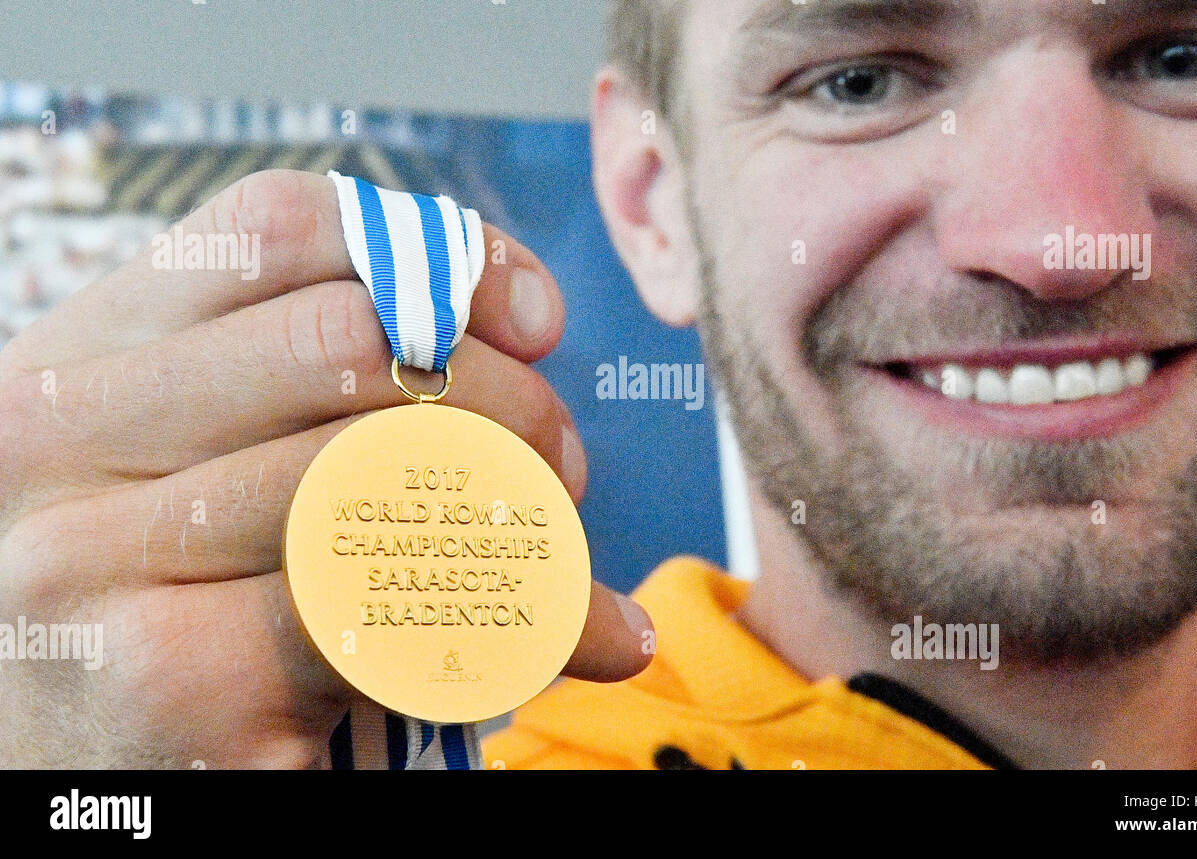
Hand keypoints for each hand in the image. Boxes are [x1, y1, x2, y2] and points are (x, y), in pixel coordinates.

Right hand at [0, 170, 652, 767]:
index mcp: (73, 360)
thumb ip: (280, 379)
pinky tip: (597, 637)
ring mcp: (105, 563)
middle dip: (502, 395)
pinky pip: (410, 614)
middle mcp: (62, 444)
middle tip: (558, 457)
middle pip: (347, 342)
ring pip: (386, 473)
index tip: (535, 319)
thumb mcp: (164, 461)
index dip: (441, 255)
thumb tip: (505, 325)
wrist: (37, 764)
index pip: (274, 232)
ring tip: (565, 546)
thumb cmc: (138, 599)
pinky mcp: (176, 685)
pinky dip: (543, 623)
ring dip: (524, 507)